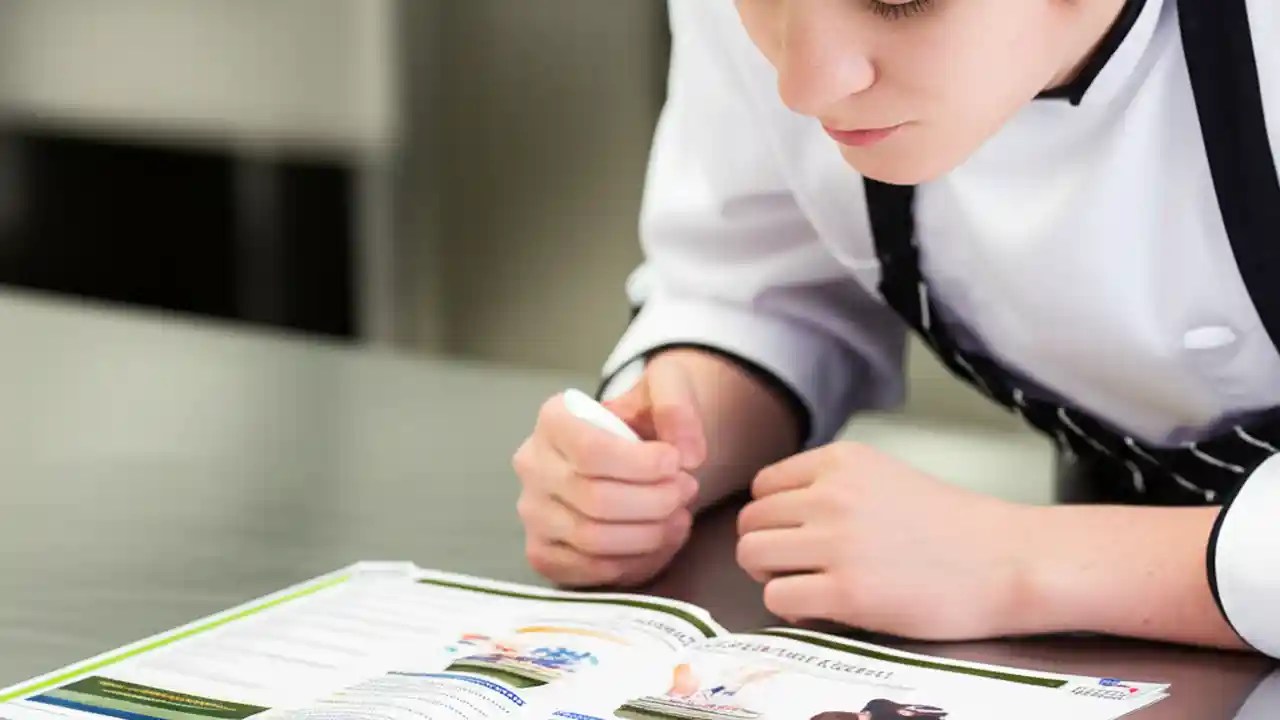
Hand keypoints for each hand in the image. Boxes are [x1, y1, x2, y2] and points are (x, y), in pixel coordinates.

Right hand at [513, 352, 708, 587]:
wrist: (632, 451)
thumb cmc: (644, 419)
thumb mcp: (666, 388)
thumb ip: (678, 406)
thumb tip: (688, 452)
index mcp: (554, 421)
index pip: (590, 451)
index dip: (642, 465)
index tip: (678, 462)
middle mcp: (532, 466)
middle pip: (594, 500)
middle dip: (654, 501)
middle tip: (687, 490)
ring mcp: (533, 514)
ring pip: (592, 540)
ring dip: (649, 534)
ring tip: (680, 516)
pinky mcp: (543, 552)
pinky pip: (587, 572)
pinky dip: (634, 563)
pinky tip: (661, 541)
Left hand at [736, 442, 1035, 640]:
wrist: (1006, 561)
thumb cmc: (951, 526)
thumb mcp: (883, 477)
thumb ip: (830, 486)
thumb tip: (773, 516)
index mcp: (840, 461)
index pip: (763, 487)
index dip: (774, 518)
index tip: (800, 537)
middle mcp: (831, 494)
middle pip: (750, 522)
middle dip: (766, 549)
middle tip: (800, 569)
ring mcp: (836, 543)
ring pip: (752, 556)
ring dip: (771, 577)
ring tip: (808, 587)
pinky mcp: (846, 592)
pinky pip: (776, 598)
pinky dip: (791, 609)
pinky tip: (822, 609)